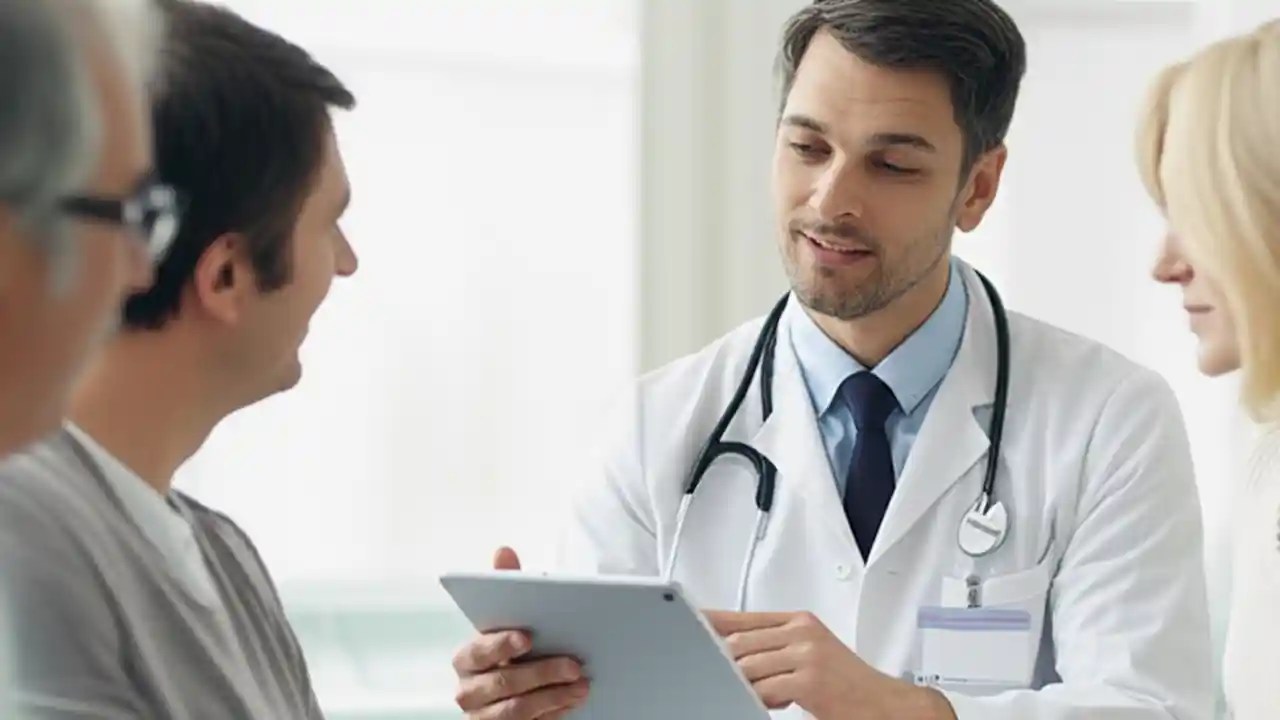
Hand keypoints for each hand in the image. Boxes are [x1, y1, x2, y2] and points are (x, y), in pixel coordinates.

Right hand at [452, 547, 589, 718]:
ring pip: (516, 710)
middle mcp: (469, 689)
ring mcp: (484, 716)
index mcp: (468, 657)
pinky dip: (554, 712)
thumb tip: (504, 550)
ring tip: (582, 684)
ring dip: (553, 695)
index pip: (479, 650)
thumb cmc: (515, 649)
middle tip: (575, 665)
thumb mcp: (513, 617)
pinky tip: (574, 700)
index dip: (502, 644)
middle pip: (502, 682)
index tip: (528, 638)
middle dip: (541, 672)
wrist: (521, 691)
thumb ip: (507, 585)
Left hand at [706, 611, 954, 719]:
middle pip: (739, 642)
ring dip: (741, 684)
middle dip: (723, 662)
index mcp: (800, 621)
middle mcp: (802, 631)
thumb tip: (736, 651)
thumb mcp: (811, 655)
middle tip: (712, 674)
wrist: (889, 705)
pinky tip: (764, 704)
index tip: (686, 624)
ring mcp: (806, 653)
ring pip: (748, 666)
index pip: (742, 617)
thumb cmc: (851, 687)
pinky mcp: (810, 678)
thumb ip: (775, 648)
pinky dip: (756, 700)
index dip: (711, 622)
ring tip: (751, 693)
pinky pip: (764, 688)